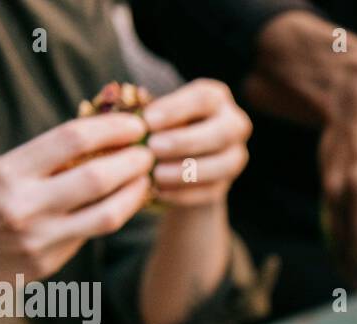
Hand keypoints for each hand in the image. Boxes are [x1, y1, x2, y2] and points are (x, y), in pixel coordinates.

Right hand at [0, 112, 152, 314]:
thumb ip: (44, 160)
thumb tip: (100, 135)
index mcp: (8, 173)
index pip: (72, 139)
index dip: (112, 129)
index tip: (135, 125)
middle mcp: (25, 207)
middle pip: (99, 178)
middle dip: (133, 162)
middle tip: (149, 152)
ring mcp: (40, 240)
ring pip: (108, 215)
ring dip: (135, 194)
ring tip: (145, 179)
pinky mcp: (49, 264)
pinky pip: (91, 234)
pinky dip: (112, 214)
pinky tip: (122, 203)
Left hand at [144, 78, 252, 205]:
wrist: (172, 162)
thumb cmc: (156, 128)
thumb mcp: (152, 115)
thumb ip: (144, 113)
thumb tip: (122, 111)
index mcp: (215, 98)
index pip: (204, 98)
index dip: (177, 109)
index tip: (148, 120)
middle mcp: (234, 124)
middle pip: (221, 132)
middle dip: (185, 141)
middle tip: (153, 148)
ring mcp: (234, 157)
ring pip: (222, 165)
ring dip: (187, 171)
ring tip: (155, 175)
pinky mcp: (225, 186)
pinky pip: (210, 191)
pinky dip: (184, 193)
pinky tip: (160, 192)